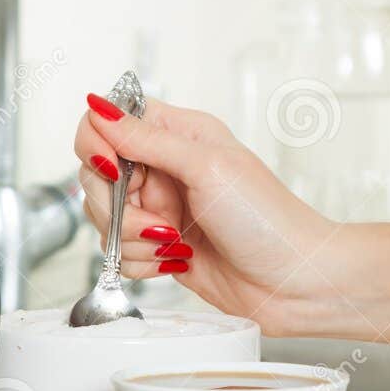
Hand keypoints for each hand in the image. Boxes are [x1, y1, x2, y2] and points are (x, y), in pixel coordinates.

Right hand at [73, 93, 335, 332]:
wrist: (294, 282)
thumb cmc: (269, 220)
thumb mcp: (208, 168)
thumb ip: (148, 140)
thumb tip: (100, 109)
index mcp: (178, 134)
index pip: (109, 121)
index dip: (98, 145)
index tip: (114, 172)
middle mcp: (165, 168)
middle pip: (96, 175)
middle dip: (116, 206)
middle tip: (157, 219)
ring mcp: (160, 208)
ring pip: (104, 218)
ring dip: (132, 238)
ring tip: (173, 242)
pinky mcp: (159, 245)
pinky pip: (121, 252)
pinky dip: (141, 261)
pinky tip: (175, 261)